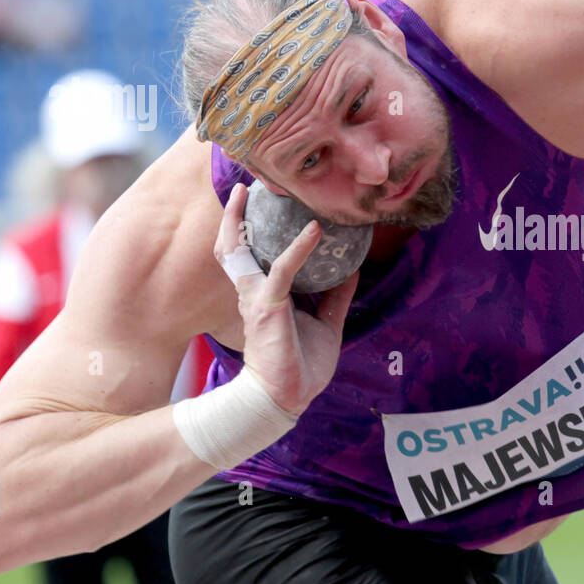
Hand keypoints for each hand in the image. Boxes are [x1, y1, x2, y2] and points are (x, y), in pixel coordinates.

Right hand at [213, 182, 359, 415]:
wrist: (286, 398)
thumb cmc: (301, 366)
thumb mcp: (327, 323)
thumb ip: (337, 295)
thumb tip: (352, 269)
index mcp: (263, 295)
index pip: (249, 255)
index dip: (247, 228)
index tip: (257, 202)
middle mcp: (253, 292)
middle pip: (230, 246)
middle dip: (232, 216)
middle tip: (244, 186)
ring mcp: (256, 297)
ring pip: (237, 250)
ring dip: (241, 219)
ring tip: (255, 191)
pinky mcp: (268, 306)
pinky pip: (284, 269)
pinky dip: (300, 247)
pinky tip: (316, 230)